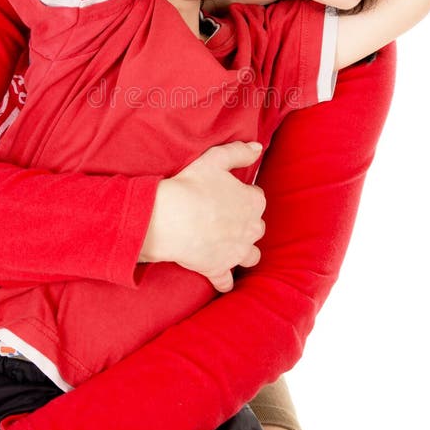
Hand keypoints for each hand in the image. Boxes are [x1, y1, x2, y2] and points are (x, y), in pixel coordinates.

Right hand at [141, 141, 265, 291]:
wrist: (171, 219)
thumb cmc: (192, 186)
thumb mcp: (215, 159)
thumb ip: (238, 152)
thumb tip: (257, 147)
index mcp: (252, 202)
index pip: (257, 199)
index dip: (244, 196)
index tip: (229, 195)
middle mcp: (250, 229)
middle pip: (257, 228)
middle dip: (246, 224)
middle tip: (227, 219)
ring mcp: (236, 252)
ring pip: (250, 256)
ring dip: (244, 252)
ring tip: (230, 247)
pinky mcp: (218, 269)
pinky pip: (226, 281)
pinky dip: (225, 282)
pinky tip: (222, 281)